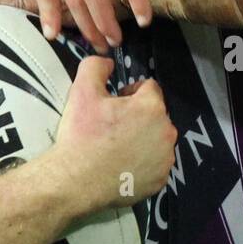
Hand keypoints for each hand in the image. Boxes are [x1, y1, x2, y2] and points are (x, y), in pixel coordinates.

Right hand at [48, 56, 176, 210]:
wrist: (76, 181)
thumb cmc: (82, 135)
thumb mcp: (82, 91)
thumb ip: (96, 66)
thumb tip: (108, 62)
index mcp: (151, 107)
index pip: (149, 88)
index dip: (130, 92)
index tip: (114, 104)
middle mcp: (166, 131)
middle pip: (155, 114)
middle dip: (138, 116)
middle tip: (113, 127)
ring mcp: (166, 158)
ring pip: (157, 139)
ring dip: (143, 138)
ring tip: (117, 147)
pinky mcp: (161, 179)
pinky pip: (156, 163)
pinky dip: (143, 162)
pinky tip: (123, 165)